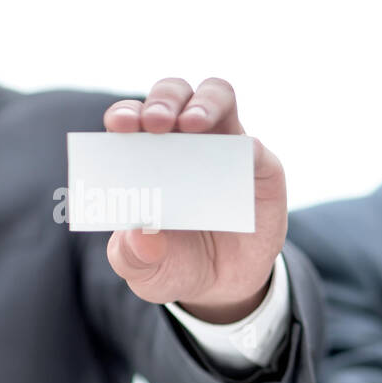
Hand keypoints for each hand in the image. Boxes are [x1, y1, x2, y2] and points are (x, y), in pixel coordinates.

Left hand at [102, 77, 285, 323]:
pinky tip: (242, 155)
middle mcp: (185, 141)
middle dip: (162, 100)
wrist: (224, 288)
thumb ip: (134, 256)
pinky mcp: (261, 168)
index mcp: (145, 155)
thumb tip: (140, 233)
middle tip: (156, 124)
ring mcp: (225, 148)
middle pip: (173, 94)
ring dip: (204, 102)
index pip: (131, 119)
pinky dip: (246, 146)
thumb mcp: (146, 272)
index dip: (125, 114)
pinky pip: (255, 146)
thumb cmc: (175, 265)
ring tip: (193, 123)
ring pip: (217, 96)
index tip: (120, 126)